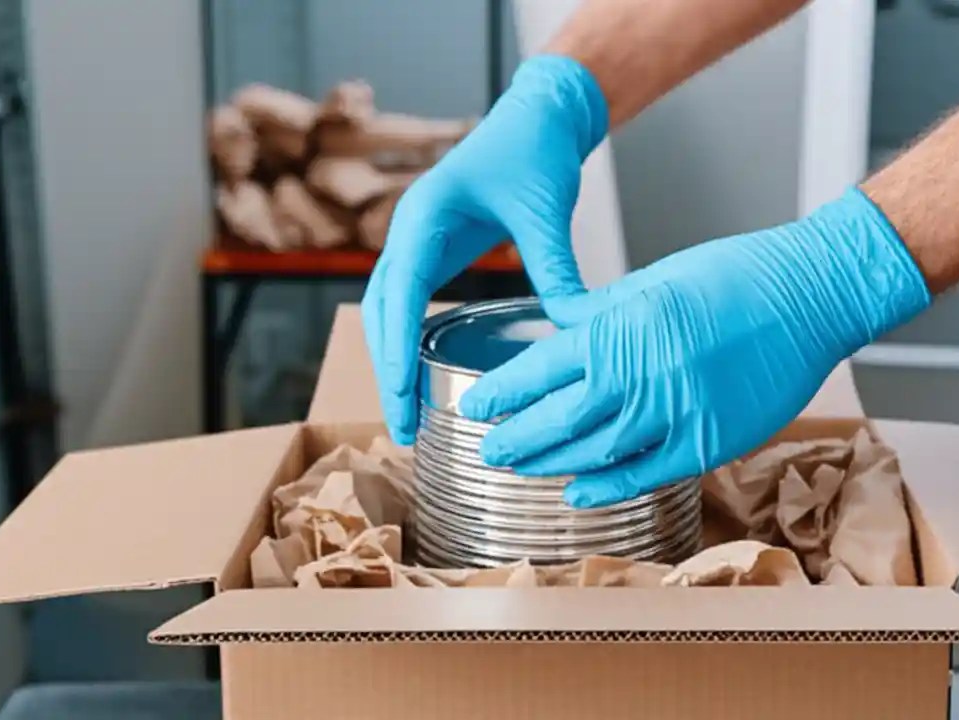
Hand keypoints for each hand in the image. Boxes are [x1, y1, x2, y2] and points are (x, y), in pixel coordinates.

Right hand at [362, 55, 608, 444]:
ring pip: (387, 312)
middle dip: (387, 372)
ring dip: (391, 362)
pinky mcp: (433, 251)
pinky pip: (408, 304)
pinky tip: (421, 380)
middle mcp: (408, 231)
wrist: (536, 116)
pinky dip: (407, 343)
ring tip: (408, 418)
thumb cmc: (535, 150)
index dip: (396, 349)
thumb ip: (556, 268)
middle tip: (403, 430)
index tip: (400, 396)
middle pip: (380, 312)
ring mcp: (415, 241)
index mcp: (424, 217)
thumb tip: (578, 328)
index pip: (399, 294)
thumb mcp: (546, 211)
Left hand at [459, 188, 930, 507]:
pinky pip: (645, 475)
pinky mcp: (709, 442)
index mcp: (618, 329)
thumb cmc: (734, 276)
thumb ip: (603, 312)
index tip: (476, 406)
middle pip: (555, 421)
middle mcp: (638, 376)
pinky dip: (606, 488)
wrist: (809, 294)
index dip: (502, 394)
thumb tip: (563, 325)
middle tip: (488, 449)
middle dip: (515, 438)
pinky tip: (578, 493)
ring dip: (550, 464)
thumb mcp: (654, 280)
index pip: (538, 370)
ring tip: (520, 468)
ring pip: (593, 453)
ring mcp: (673, 413)